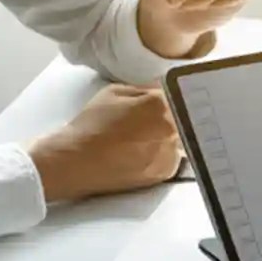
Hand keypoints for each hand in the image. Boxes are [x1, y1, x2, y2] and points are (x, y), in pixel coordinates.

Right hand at [27, 85, 181, 202]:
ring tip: (144, 138)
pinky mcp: (165, 172)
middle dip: (172, 116)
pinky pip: (174, 157)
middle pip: (183, 117)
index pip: (180, 94)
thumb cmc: (91, 125)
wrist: (77, 161)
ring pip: (180, 138)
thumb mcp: (114, 92)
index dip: (172, 97)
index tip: (167, 100)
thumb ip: (144, 88)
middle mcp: (170, 128)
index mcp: (159, 104)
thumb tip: (161, 89)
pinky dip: (163, 153)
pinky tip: (143, 152)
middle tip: (151, 120)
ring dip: (169, 136)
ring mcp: (170, 152)